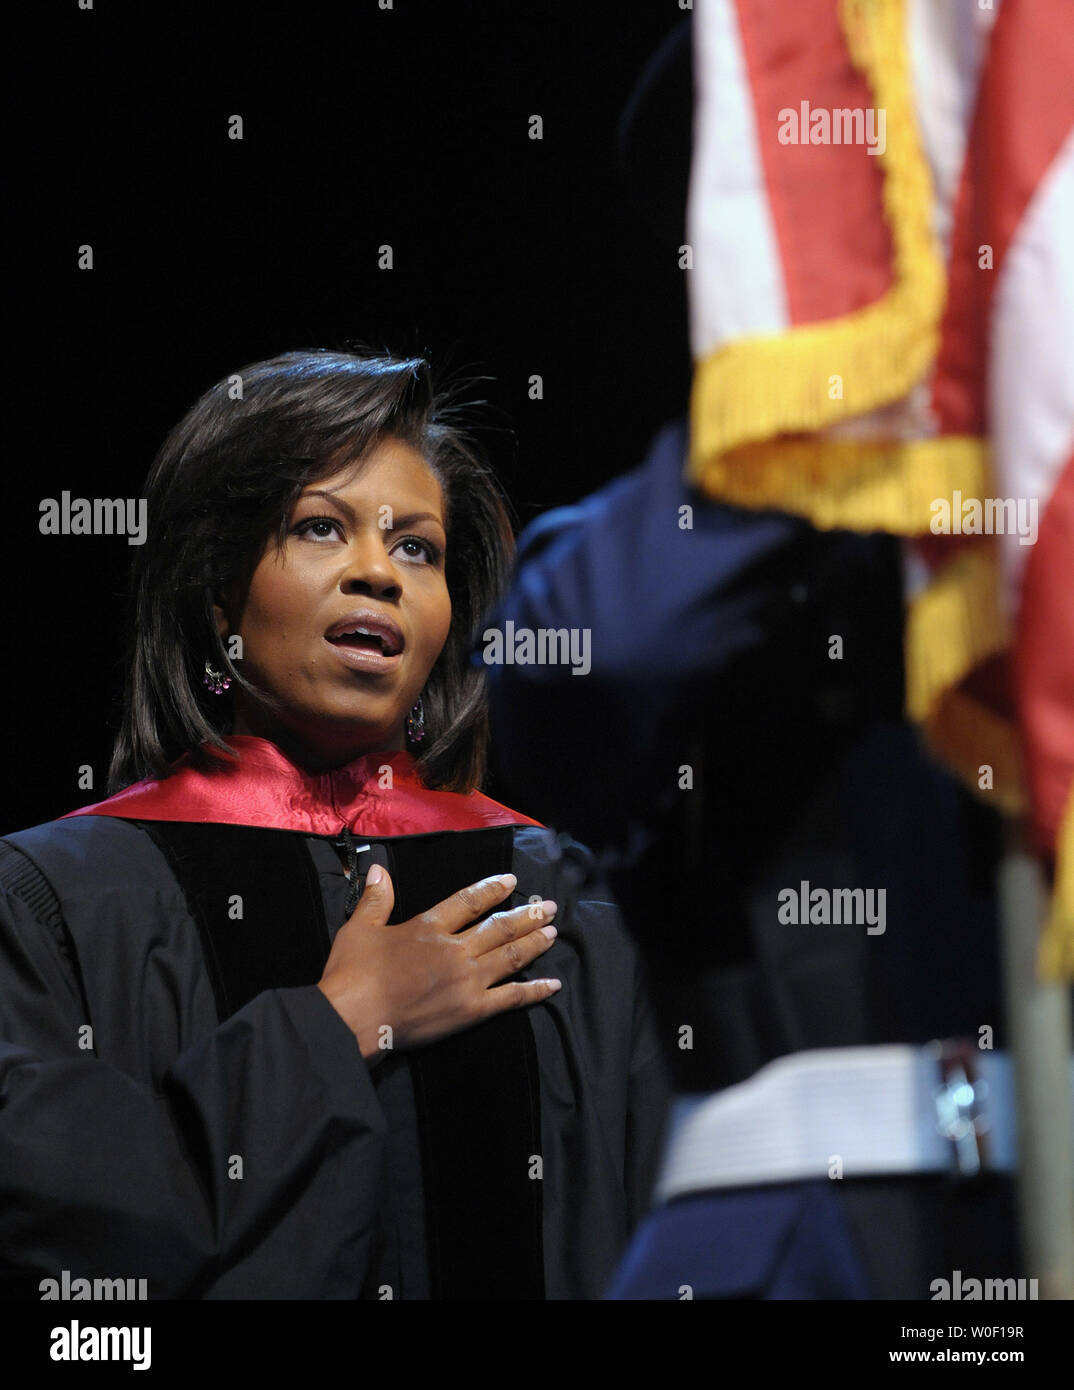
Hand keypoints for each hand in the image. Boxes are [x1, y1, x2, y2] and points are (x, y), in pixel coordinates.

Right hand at [317, 866, 560, 1061]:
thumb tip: (379, 870)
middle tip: (550, 907)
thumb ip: (376, 899)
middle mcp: (456, 949)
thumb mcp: (360, 928)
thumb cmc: (353, 973)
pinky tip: (552, 985)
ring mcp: (468, 980)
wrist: (354, 1017)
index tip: (512, 881)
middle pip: (499, 927)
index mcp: (429, 926)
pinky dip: (534, 990)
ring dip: (534, 943)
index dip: (492, 889)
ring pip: (510, 956)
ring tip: (553, 932)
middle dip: (527, 915)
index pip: (469, 901)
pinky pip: (511, 998)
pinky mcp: (472, 1010)